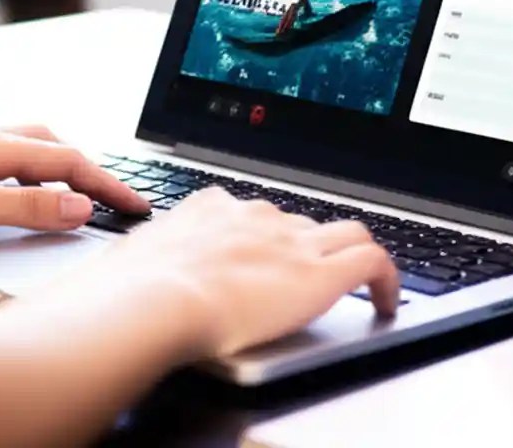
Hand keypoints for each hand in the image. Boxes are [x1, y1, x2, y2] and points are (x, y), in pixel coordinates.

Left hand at [0, 125, 149, 243]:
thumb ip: (26, 209)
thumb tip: (79, 205)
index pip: (67, 162)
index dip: (108, 185)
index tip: (137, 206)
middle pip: (50, 143)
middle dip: (88, 168)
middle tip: (112, 198)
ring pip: (22, 146)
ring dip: (56, 166)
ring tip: (73, 193)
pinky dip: (24, 169)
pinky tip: (11, 189)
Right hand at [83, 187, 400, 358]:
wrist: (151, 301)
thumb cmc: (127, 292)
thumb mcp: (131, 264)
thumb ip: (142, 265)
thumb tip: (123, 281)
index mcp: (209, 210)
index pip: (250, 212)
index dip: (264, 235)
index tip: (264, 254)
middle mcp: (255, 216)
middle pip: (300, 221)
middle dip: (308, 246)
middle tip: (309, 276)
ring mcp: (292, 242)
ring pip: (345, 230)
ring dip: (349, 258)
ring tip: (355, 287)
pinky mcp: (321, 273)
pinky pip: (374, 262)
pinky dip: (389, 280)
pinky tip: (388, 301)